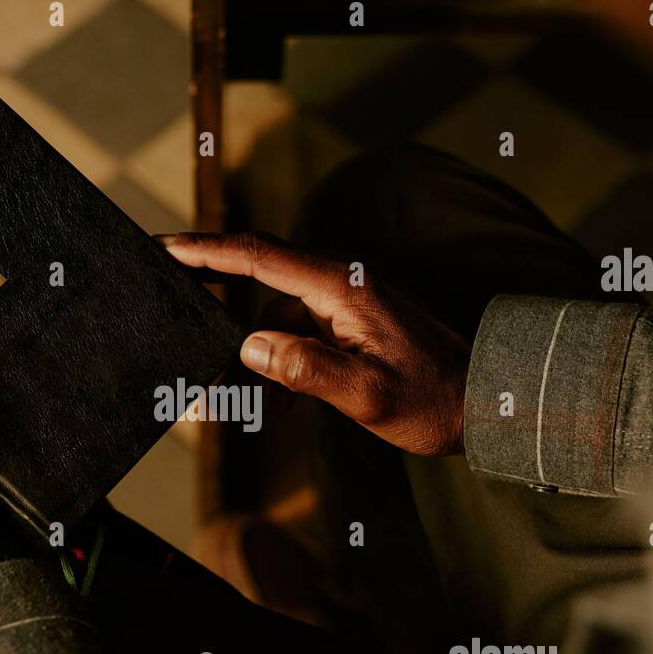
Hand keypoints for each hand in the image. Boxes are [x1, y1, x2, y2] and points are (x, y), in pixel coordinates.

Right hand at [162, 232, 470, 455]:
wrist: (490, 398)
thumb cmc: (436, 398)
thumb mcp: (369, 394)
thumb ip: (307, 369)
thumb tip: (250, 347)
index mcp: (341, 286)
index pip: (259, 255)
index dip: (206, 249)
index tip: (162, 245)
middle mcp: (341, 283)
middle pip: (259, 282)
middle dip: (216, 304)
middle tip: (175, 319)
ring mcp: (348, 301)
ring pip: (278, 319)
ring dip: (255, 358)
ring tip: (236, 405)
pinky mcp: (354, 322)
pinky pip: (301, 336)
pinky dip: (283, 366)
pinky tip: (276, 407)